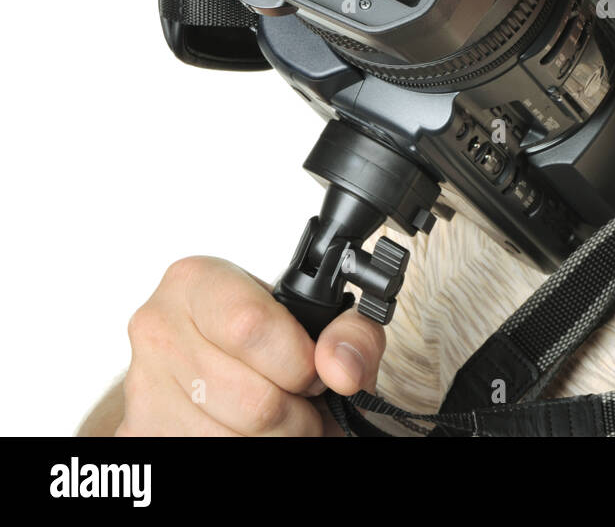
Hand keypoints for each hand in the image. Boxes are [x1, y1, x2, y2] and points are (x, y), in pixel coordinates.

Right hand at [116, 255, 385, 435]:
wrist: (219, 363)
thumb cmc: (272, 338)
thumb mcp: (322, 320)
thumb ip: (350, 332)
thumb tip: (342, 369)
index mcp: (198, 282)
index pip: (251, 328)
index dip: (299, 363)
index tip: (315, 373)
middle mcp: (157, 328)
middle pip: (253, 401)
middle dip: (297, 414)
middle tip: (304, 403)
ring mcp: (141, 385)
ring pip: (232, 440)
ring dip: (276, 438)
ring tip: (283, 417)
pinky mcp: (140, 432)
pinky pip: (210, 456)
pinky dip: (245, 450)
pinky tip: (253, 431)